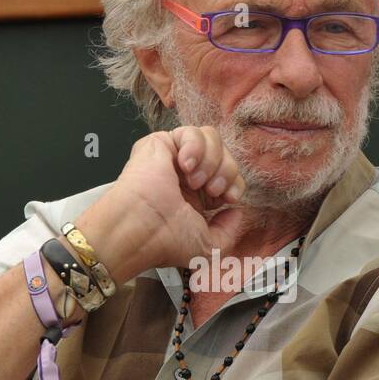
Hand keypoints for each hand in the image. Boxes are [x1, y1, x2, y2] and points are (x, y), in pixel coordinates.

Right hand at [76, 126, 247, 273]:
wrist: (141, 229)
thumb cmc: (166, 240)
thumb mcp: (209, 248)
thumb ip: (229, 232)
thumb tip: (237, 213)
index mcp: (197, 197)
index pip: (230, 177)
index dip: (235, 184)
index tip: (227, 199)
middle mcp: (187, 176)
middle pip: (226, 155)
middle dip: (226, 172)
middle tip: (211, 190)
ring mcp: (174, 158)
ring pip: (212, 139)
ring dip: (211, 160)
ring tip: (195, 180)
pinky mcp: (161, 143)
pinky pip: (191, 131)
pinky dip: (195, 147)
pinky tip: (185, 165)